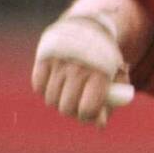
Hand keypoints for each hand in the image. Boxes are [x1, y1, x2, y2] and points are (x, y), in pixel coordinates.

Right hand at [31, 12, 128, 127]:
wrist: (90, 26)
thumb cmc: (104, 61)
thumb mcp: (115, 81)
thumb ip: (109, 104)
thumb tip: (99, 125)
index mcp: (99, 75)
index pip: (86, 110)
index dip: (87, 115)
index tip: (90, 109)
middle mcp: (78, 68)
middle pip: (66, 108)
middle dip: (72, 111)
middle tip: (77, 102)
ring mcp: (60, 62)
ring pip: (51, 100)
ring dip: (58, 101)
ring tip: (67, 92)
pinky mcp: (44, 56)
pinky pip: (38, 86)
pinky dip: (44, 89)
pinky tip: (55, 82)